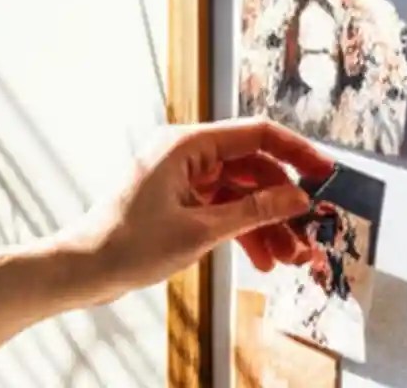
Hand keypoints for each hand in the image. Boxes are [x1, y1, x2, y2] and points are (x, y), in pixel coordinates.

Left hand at [58, 118, 335, 303]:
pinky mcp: (181, 199)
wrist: (81, 271)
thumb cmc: (128, 245)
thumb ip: (254, 211)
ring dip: (266, 224)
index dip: (296, 152)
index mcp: (188, 144)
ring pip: (242, 193)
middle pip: (253, 169)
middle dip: (282, 204)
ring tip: (288, 258)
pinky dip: (244, 231)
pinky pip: (225, 208)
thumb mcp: (200, 230)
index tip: (326, 171)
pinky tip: (261, 261)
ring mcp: (184, 177)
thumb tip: (298, 198)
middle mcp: (188, 153)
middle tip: (307, 231)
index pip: (257, 135)